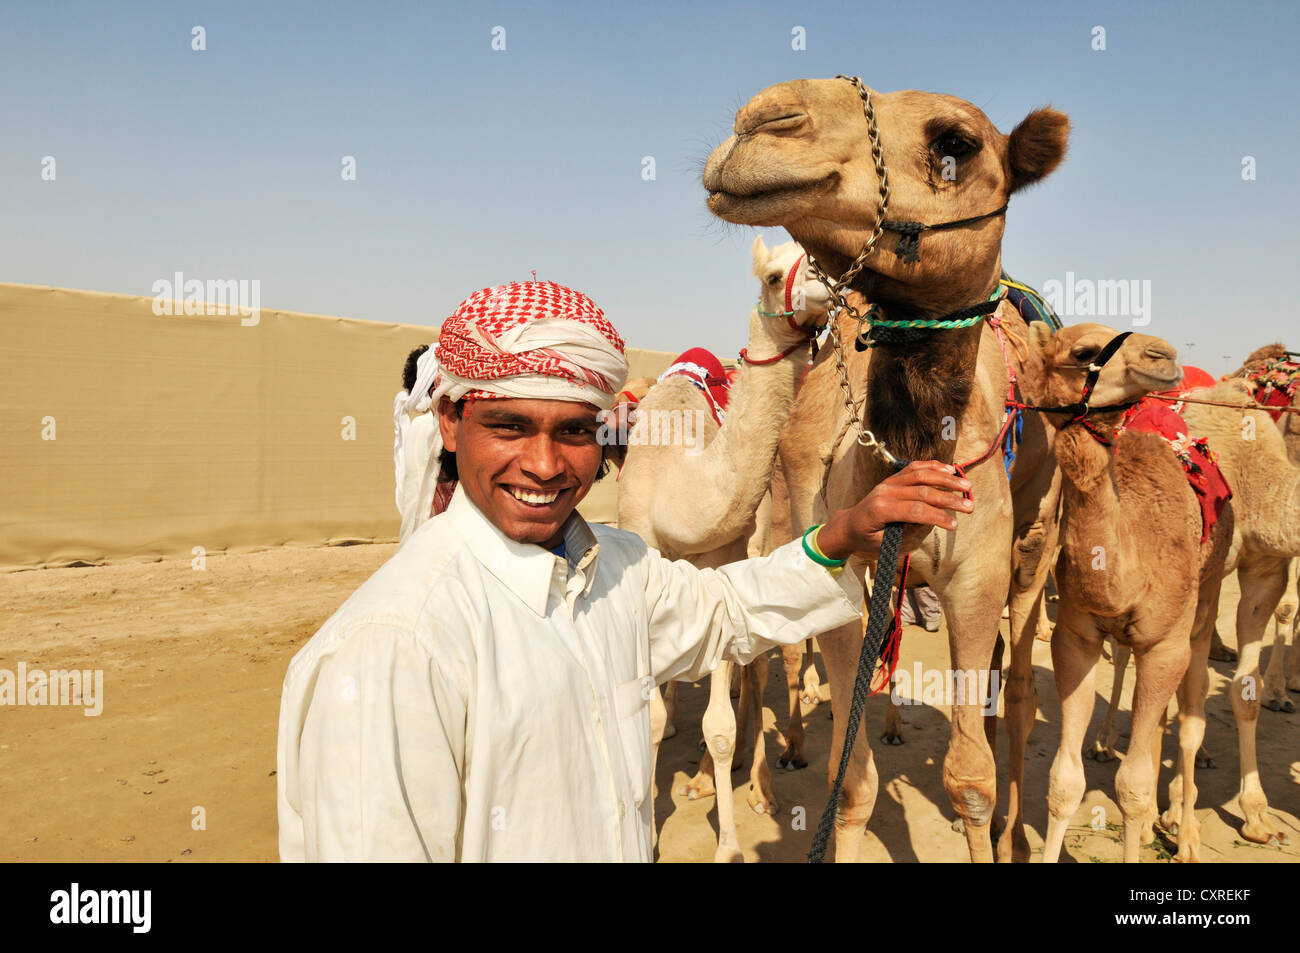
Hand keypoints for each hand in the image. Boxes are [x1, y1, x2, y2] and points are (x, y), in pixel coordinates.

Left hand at [815, 461, 972, 560]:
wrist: (847, 525)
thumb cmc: (865, 538)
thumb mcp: (882, 544)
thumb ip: (904, 534)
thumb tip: (927, 522)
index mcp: (881, 509)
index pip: (915, 510)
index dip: (937, 517)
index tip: (955, 525)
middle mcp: (885, 491)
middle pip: (923, 490)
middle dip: (948, 498)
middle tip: (969, 507)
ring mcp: (889, 482)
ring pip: (921, 474)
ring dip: (946, 479)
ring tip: (966, 485)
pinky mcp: (893, 478)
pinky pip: (914, 468)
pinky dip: (933, 466)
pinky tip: (950, 469)